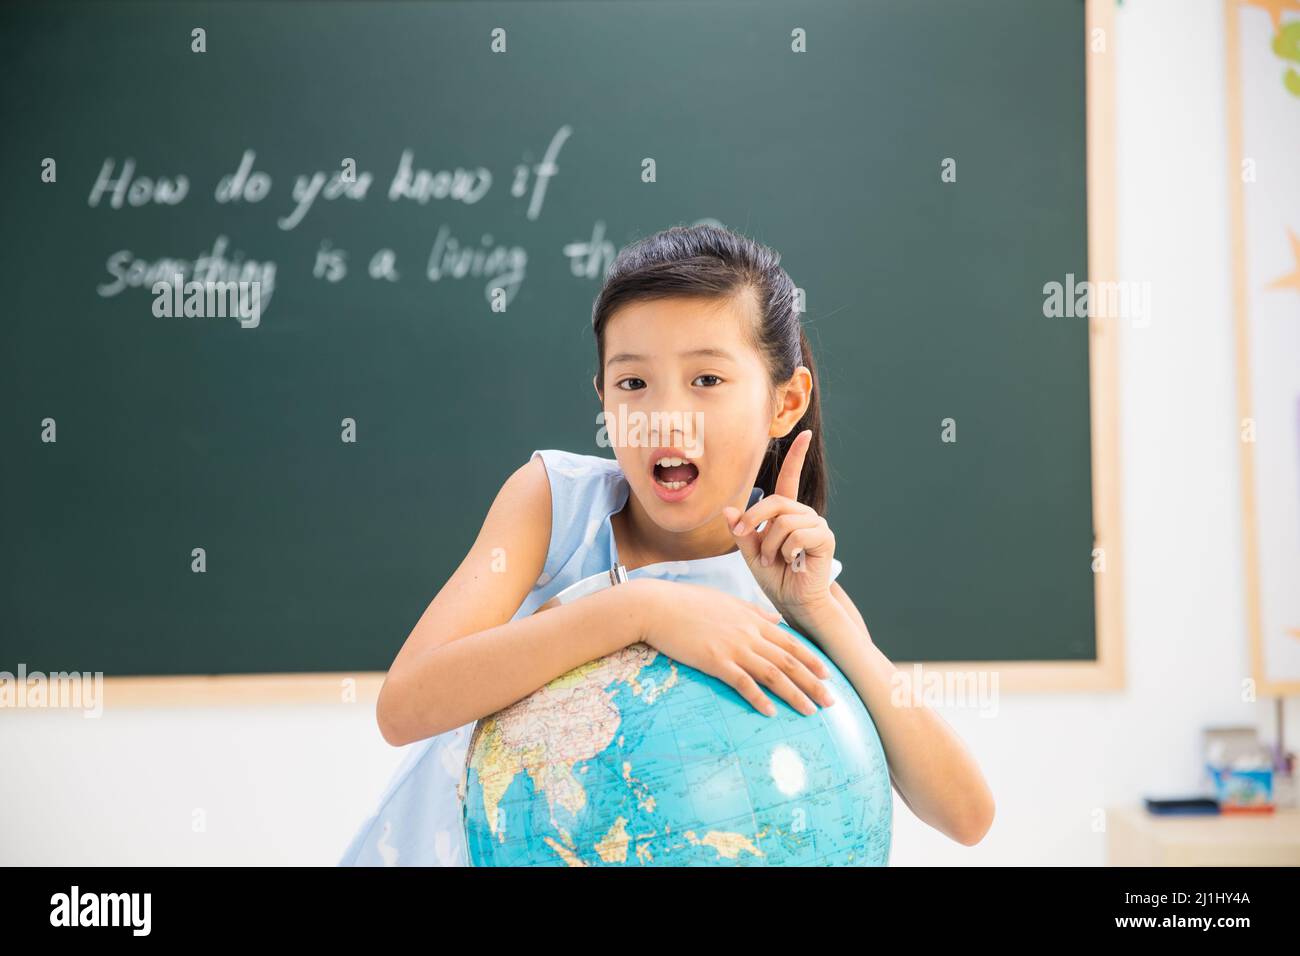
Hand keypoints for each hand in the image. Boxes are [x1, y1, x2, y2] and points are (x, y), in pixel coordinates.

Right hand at [626, 578, 835, 717]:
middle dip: (813, 682)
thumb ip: (753, 611)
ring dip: (795, 693)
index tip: (828, 674)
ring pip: (772, 673)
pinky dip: (759, 698)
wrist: (656, 606)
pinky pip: (743, 682)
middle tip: (831, 700)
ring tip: (811, 711)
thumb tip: (775, 619)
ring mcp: (733, 647)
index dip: (811, 660)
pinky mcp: (715, 660)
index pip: (790, 642)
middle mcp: (748, 633)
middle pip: (789, 660)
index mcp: (752, 619)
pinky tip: (771, 712)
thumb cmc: (687, 603)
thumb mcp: (726, 601)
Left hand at [723, 429, 836, 631]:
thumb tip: (728, 509)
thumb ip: (741, 532)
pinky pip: (796, 533)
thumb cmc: (776, 579)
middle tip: (743, 537)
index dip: (797, 456)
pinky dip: (787, 550)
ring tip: (776, 561)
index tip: (803, 435)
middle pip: (774, 502)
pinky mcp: (824, 538)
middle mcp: (804, 514)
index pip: (791, 479)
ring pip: (783, 520)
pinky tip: (792, 562)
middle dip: (753, 519)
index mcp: (787, 514)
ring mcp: (816, 525)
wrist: (795, 603)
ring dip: (770, 544)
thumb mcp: (751, 553)